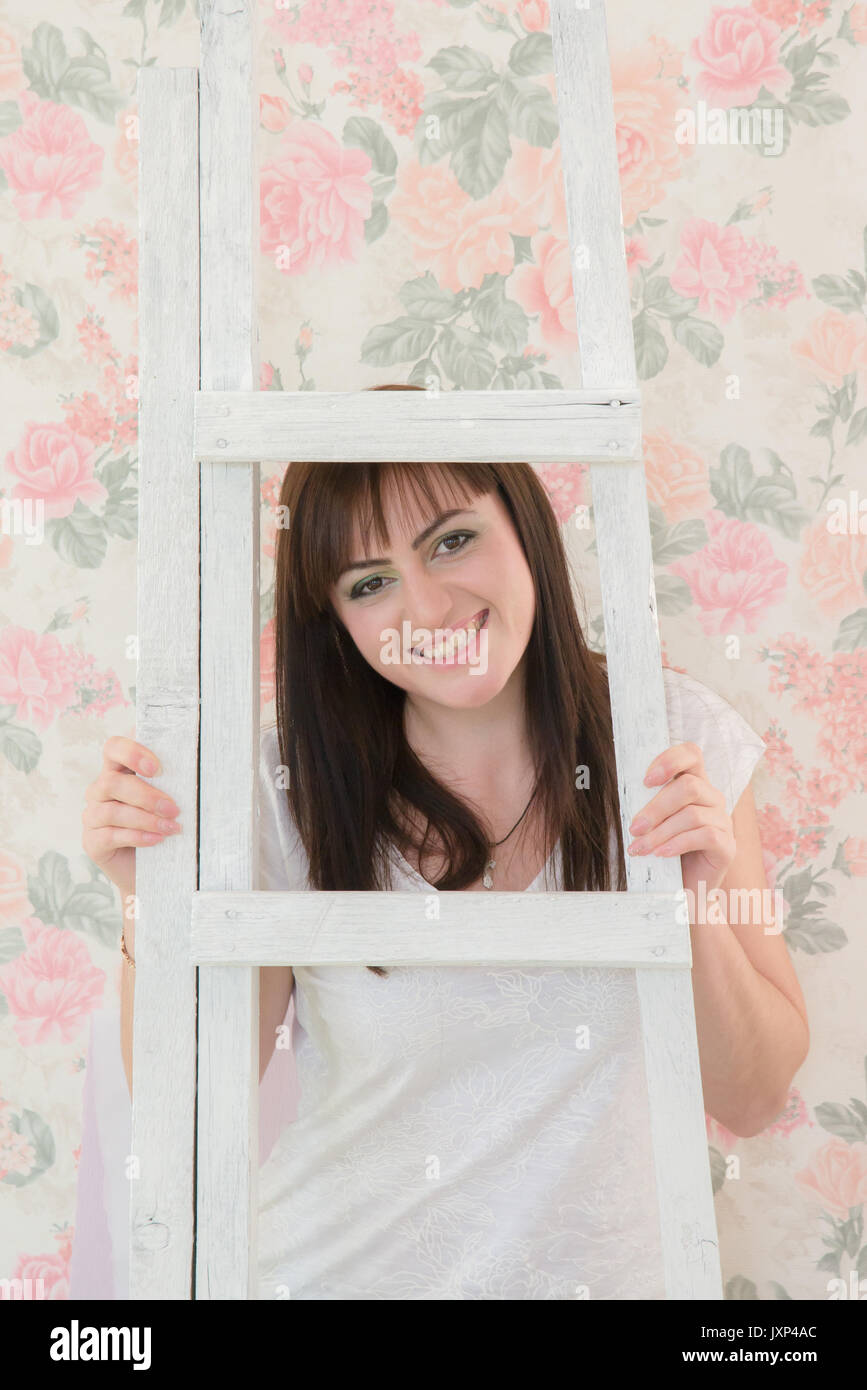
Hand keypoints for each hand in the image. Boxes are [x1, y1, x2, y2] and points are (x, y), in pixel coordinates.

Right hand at [81, 737, 181, 916]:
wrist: (154, 870)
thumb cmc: (163, 826)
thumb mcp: (168, 800)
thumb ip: (171, 782)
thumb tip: (199, 766)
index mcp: (118, 771)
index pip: (113, 748)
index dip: (131, 753)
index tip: (157, 768)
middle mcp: (100, 791)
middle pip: (112, 782)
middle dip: (146, 795)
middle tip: (174, 808)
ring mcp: (93, 816)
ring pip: (111, 811)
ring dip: (145, 818)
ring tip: (171, 827)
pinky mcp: (92, 842)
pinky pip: (109, 835)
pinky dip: (137, 836)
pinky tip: (157, 839)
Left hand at [625, 740, 735, 896]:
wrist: (682, 892)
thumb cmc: (663, 852)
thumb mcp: (652, 824)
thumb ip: (645, 805)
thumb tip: (618, 793)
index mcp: (695, 785)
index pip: (692, 754)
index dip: (670, 760)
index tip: (646, 780)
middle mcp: (713, 798)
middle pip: (689, 786)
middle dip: (656, 808)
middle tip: (634, 828)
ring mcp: (724, 821)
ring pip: (692, 814)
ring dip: (660, 832)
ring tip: (639, 848)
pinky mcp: (728, 845)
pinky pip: (706, 835)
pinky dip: (678, 843)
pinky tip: (661, 854)